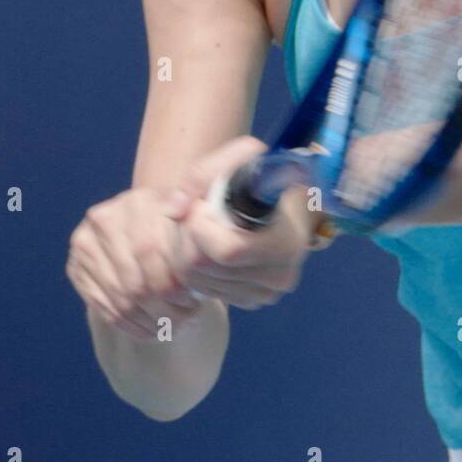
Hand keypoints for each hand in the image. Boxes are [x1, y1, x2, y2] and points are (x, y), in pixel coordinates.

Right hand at [66, 186, 204, 340]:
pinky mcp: (75, 269)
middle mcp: (103, 219)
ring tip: (173, 327)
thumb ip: (192, 210)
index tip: (193, 299)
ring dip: (150, 321)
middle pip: (135, 280)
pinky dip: (133, 326)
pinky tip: (152, 330)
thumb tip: (183, 206)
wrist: (143, 228)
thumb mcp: (190, 214)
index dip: (173, 281)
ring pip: (122, 300)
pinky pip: (106, 308)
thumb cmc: (176, 226)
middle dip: (164, 307)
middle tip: (186, 319)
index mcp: (134, 201)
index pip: (150, 251)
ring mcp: (84, 246)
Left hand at [165, 135, 312, 309]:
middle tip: (196, 214)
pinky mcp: (248, 300)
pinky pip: (200, 291)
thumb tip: (175, 209)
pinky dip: (192, 268)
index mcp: (286, 242)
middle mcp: (279, 275)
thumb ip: (202, 173)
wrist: (279, 201)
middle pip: (204, 267)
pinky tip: (205, 246)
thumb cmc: (260, 179)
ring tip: (201, 227)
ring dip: (186, 251)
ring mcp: (263, 293)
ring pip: (196, 281)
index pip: (228, 250)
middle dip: (187, 236)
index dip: (201, 227)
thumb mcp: (240, 160)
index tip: (201, 205)